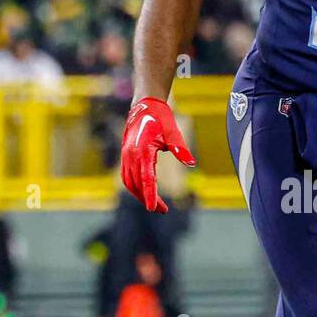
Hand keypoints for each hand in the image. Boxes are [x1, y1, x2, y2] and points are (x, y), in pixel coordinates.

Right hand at [121, 97, 195, 212]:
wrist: (144, 105)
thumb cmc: (160, 118)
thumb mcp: (172, 132)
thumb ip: (180, 149)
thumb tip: (191, 163)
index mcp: (142, 150)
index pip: (146, 178)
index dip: (150, 195)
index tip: (154, 209)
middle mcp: (130, 155)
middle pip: (137, 185)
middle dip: (148, 199)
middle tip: (163, 211)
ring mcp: (125, 156)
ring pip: (129, 183)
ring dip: (140, 195)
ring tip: (155, 205)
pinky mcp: (124, 156)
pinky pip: (127, 177)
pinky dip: (135, 187)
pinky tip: (145, 193)